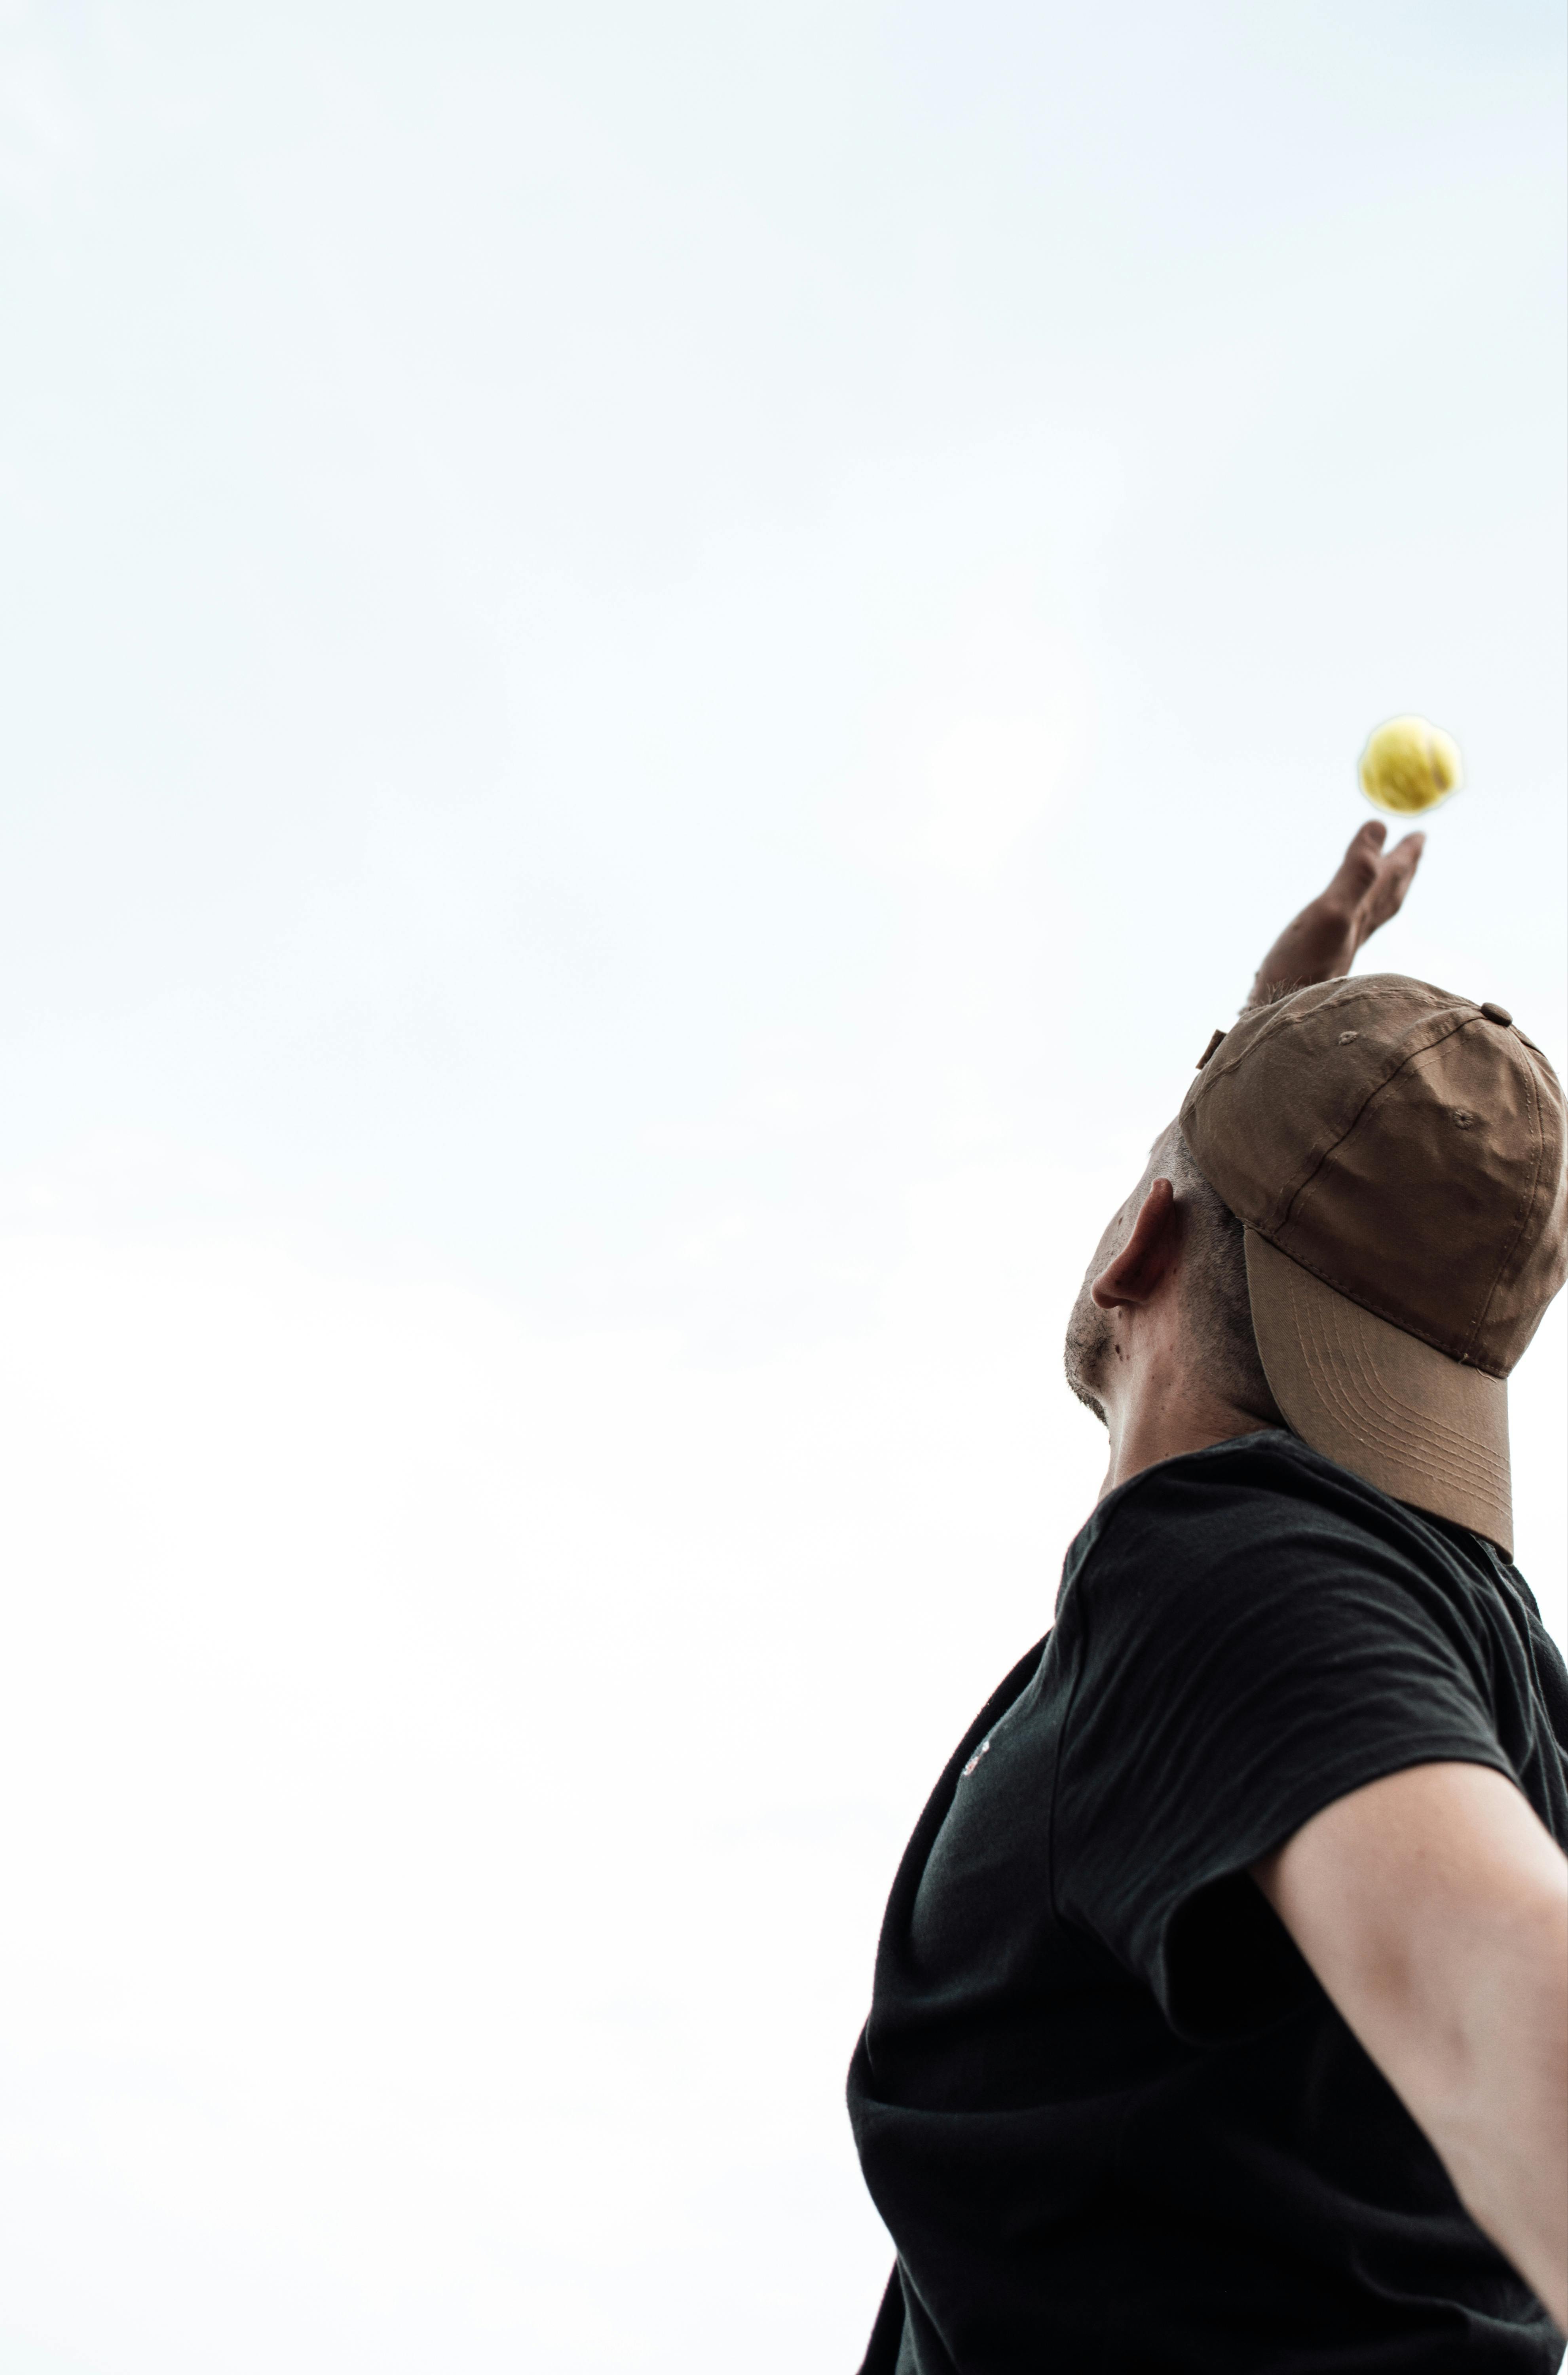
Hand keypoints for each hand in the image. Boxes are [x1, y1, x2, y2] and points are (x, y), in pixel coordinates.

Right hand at [1247, 821, 1424, 1008]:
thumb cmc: (1303, 967)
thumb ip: (1357, 872)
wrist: (1281, 1017)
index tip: (1420, 833)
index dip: (1405, 853)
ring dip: (1385, 889)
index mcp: (1363, 912)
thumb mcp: (1333, 911)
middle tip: (1413, 848)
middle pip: (1390, 893)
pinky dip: (1359, 911)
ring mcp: (1343, 947)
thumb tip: (1380, 825)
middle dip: (1402, 868)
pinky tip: (1347, 920)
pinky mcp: (1325, 961)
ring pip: (1374, 911)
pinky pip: (1353, 925)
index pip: (1392, 875)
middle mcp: (1358, 929)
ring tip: (1388, 878)